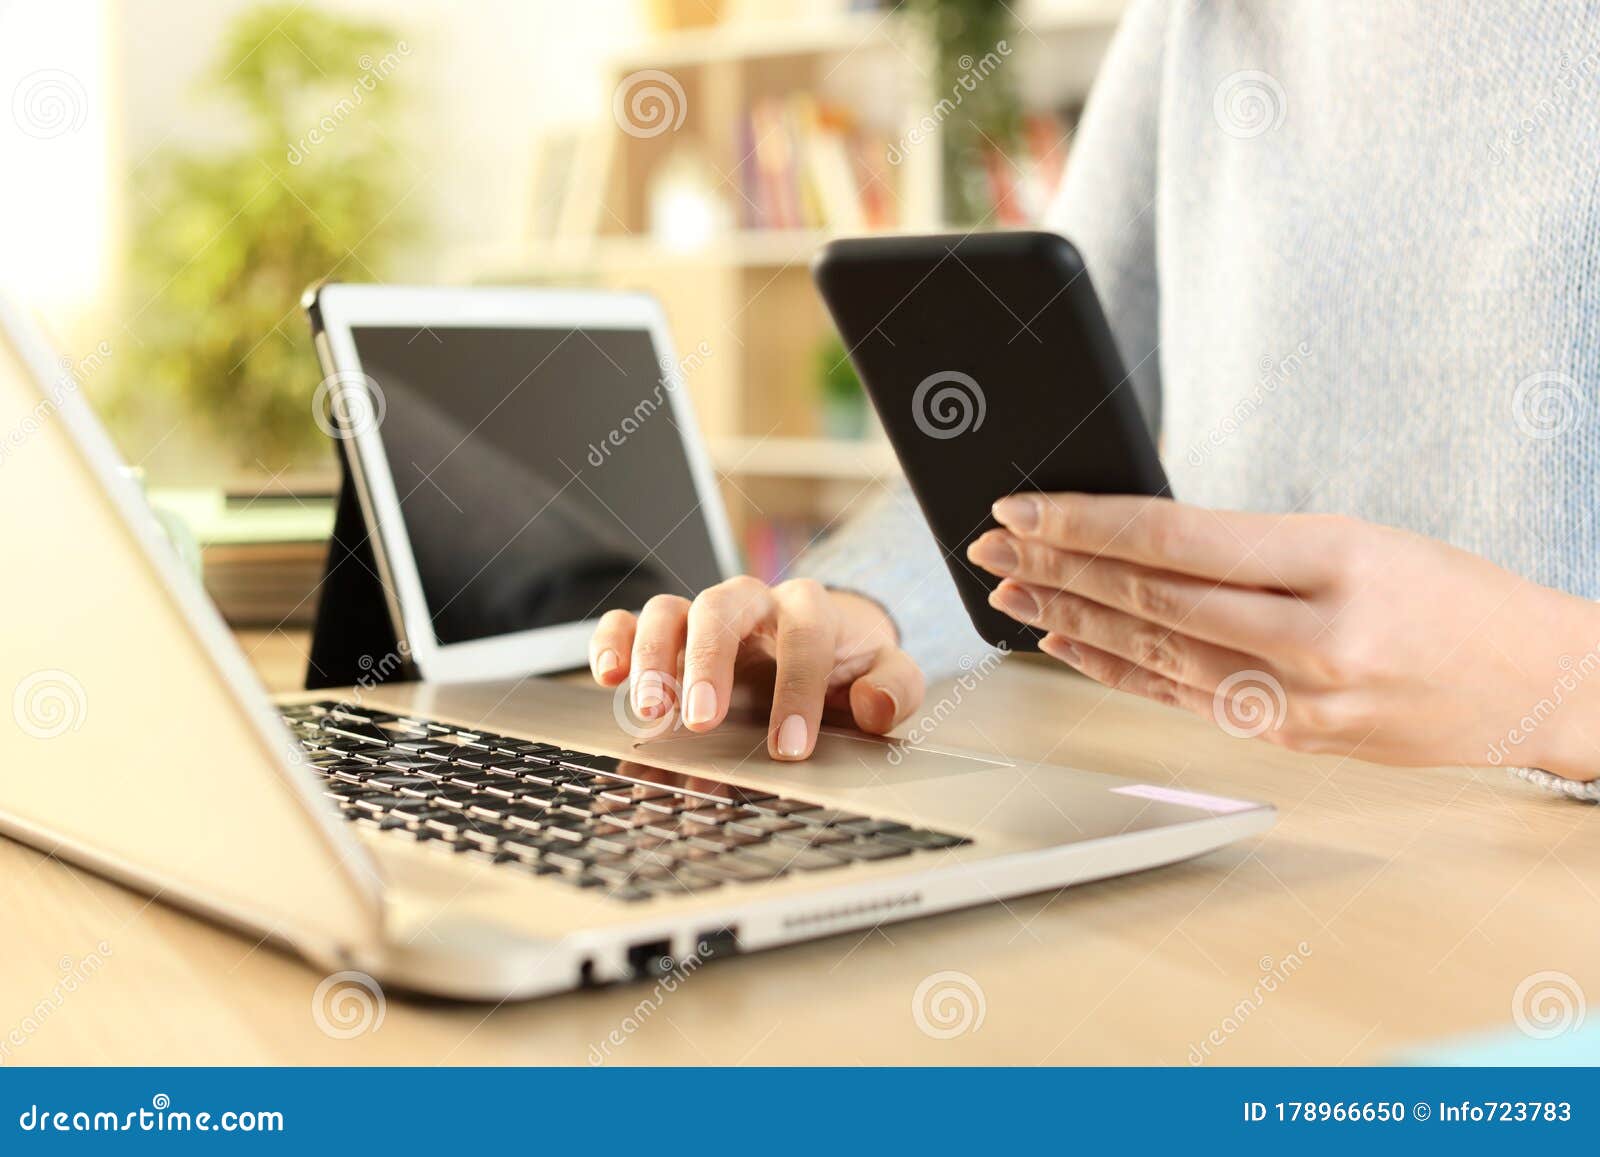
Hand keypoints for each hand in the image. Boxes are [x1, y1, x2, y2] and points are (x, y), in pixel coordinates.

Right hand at [588, 578, 923, 760]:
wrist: (826, 635)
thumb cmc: (849, 660)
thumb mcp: (887, 671)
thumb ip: (894, 687)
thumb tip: (872, 706)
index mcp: (810, 609)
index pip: (804, 635)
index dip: (797, 690)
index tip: (789, 747)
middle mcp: (753, 603)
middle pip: (723, 608)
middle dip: (709, 663)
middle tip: (702, 721)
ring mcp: (706, 616)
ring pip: (670, 610)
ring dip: (654, 658)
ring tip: (652, 712)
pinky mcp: (672, 633)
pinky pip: (631, 620)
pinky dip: (613, 641)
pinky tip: (608, 678)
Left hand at [968, 493, 1599, 780]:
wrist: (1538, 683)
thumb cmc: (1452, 594)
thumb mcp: (1357, 538)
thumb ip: (1248, 545)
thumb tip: (1130, 535)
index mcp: (1334, 562)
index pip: (1174, 540)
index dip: (1083, 523)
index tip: (1020, 507)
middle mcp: (1313, 638)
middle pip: (1150, 599)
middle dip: (1055, 569)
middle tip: (989, 547)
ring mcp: (1300, 701)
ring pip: (1154, 653)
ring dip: (1070, 621)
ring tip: (1010, 593)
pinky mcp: (1290, 740)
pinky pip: (1181, 697)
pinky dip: (1116, 670)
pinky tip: (1068, 647)